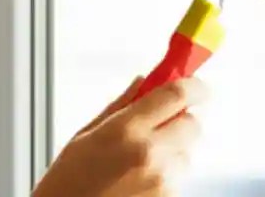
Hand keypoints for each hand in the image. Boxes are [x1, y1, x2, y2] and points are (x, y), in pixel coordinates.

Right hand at [33, 76, 207, 196]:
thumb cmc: (68, 182)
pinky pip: (180, 177)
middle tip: (159, 125)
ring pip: (188, 152)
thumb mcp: (85, 135)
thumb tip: (143, 82)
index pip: (176, 95)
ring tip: (140, 160)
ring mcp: (163, 180)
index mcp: (126, 130)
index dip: (193, 85)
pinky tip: (139, 178)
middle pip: (193, 124)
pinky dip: (167, 173)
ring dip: (174, 150)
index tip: (195, 85)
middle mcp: (151, 154)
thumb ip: (120, 106)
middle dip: (180, 120)